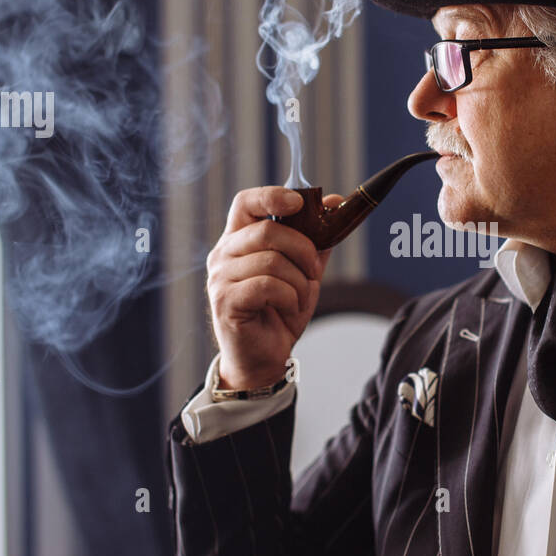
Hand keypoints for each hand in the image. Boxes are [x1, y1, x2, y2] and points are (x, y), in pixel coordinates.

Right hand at [206, 186, 344, 390]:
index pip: (245, 202)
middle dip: (303, 249)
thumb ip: (315, 240)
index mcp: (238, 240)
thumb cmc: (280, 313)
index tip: (299, 203)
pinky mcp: (225, 301)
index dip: (272, 196)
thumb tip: (335, 202)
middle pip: (266, 231)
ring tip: (300, 298)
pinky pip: (268, 286)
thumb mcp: (304, 272)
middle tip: (315, 271)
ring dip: (299, 282)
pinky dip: (290, 297)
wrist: (264, 358)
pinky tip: (289, 309)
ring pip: (271, 261)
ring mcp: (220, 278)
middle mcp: (223, 254)